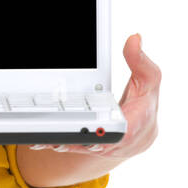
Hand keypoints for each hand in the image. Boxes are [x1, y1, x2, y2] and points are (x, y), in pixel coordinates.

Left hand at [27, 33, 160, 176]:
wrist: (141, 132)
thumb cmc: (145, 103)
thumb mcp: (148, 80)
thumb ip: (141, 62)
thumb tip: (134, 39)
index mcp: (136, 125)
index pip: (123, 132)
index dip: (108, 130)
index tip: (95, 126)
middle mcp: (119, 141)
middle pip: (96, 141)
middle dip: (77, 136)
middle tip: (56, 128)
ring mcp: (103, 148)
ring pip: (82, 146)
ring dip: (62, 141)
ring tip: (42, 136)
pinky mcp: (90, 148)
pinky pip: (73, 147)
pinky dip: (58, 142)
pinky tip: (40, 139)